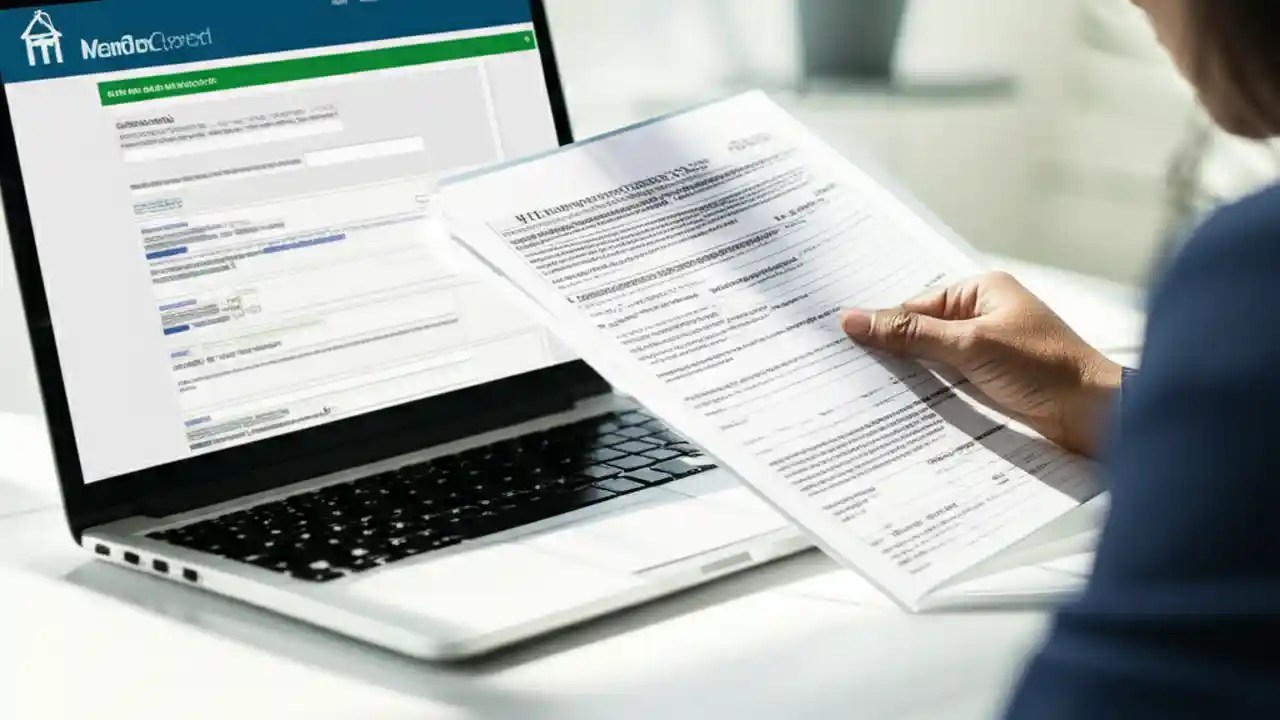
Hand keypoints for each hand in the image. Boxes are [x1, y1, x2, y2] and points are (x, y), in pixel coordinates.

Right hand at [840, 271, 1121, 456]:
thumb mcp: (969, 345)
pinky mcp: (995, 384)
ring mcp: (990, 353)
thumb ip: (910, 334)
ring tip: (870, 395)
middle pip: (923, 334)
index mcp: (983, 291)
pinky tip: (907, 411)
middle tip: (849, 371)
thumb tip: (854, 319)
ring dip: (913, 379)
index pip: (917, 306)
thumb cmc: (1045, 368)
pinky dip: (932, 396)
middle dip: (894, 354)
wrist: (1097, 416)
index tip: (846, 345)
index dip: (883, 327)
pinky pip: (951, 385)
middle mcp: (986, 317)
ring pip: (935, 363)